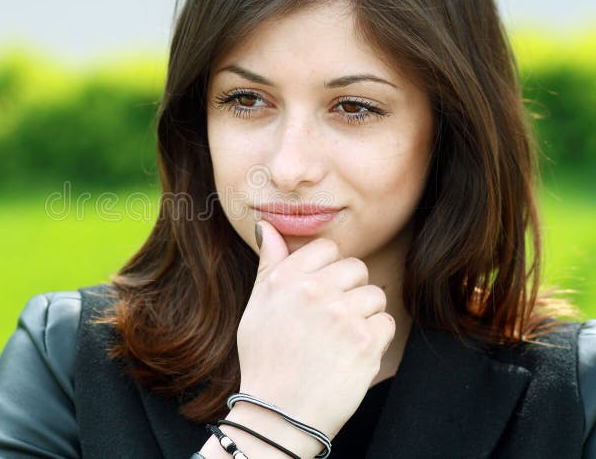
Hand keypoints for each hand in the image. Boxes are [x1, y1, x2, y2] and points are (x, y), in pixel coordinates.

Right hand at [235, 220, 395, 441]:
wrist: (279, 413)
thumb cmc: (265, 359)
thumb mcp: (256, 307)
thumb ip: (270, 264)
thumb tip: (269, 227)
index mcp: (286, 278)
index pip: (327, 248)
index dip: (328, 270)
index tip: (321, 292)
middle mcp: (314, 290)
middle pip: (356, 267)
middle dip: (350, 290)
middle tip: (332, 319)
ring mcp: (342, 314)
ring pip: (375, 294)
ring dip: (365, 315)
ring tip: (342, 338)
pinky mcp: (366, 340)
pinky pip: (386, 322)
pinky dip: (375, 339)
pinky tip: (351, 354)